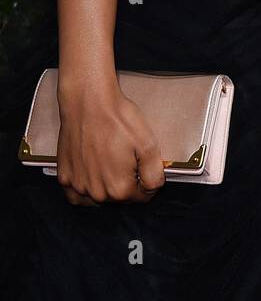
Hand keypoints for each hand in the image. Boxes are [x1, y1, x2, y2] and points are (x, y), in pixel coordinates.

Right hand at [56, 83, 166, 205]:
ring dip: (106, 186)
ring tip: (109, 162)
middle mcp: (97, 193)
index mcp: (119, 189)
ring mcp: (78, 186)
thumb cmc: (117, 119)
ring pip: (99, 197)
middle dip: (127, 182)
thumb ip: (154, 174)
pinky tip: (91, 175)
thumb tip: (153, 189)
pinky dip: (84, 190)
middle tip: (126, 159)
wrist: (88, 102)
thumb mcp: (148, 144)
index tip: (142, 165)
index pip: (141, 196)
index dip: (146, 181)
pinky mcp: (65, 177)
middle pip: (119, 198)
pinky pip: (76, 195)